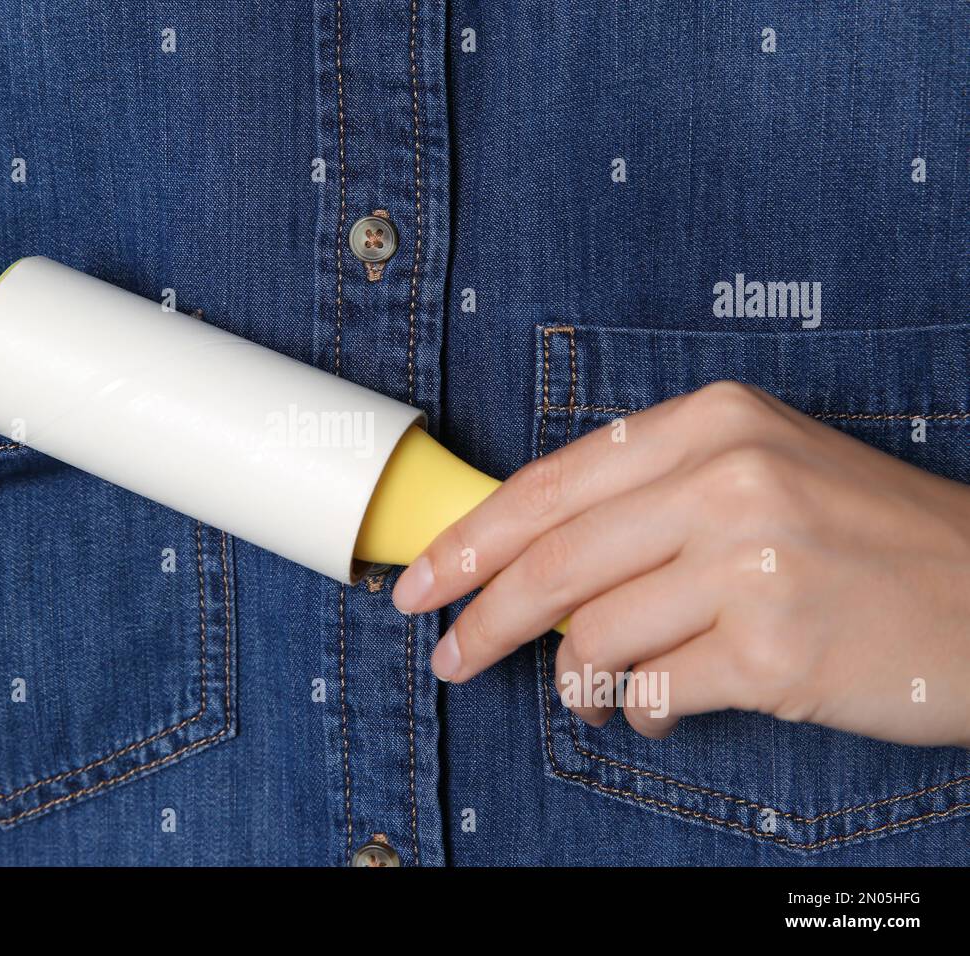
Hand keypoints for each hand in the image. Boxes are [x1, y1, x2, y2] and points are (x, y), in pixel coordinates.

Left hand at [392, 382, 969, 747]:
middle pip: (552, 563)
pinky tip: (663, 709)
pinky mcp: (773, 651)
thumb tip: (524, 560)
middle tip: (449, 655)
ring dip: (578, 681)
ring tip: (599, 693)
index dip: (469, 540)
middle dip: (483, 619)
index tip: (418, 579)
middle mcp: (728, 480)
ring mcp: (753, 564)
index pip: (549, 485)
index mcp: (712, 422)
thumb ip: (644, 501)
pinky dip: (640, 713)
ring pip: (595, 636)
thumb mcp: (757, 472)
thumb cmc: (861, 540)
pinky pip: (652, 693)